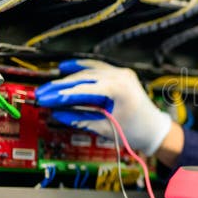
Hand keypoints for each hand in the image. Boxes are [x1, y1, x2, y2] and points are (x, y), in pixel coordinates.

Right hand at [35, 59, 170, 154]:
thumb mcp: (105, 127)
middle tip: (43, 93)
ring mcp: (122, 74)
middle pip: (84, 79)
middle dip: (61, 87)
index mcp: (119, 89)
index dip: (62, 94)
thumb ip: (80, 118)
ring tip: (51, 82)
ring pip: (89, 71)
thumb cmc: (136, 130)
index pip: (83, 89)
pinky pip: (99, 67)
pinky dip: (83, 68)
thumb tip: (59, 113)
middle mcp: (121, 77)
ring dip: (69, 76)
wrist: (154, 128)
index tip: (46, 98)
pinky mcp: (121, 75)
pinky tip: (68, 67)